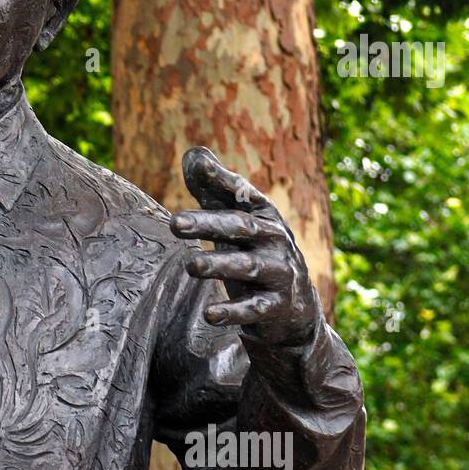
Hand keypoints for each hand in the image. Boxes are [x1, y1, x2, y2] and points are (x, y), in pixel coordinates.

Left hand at [169, 146, 319, 345]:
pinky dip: (233, 312)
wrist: (294, 309)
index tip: (197, 165)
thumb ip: (214, 191)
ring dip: (219, 265)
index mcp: (263, 215)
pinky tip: (209, 315)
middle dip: (209, 224)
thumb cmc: (255, 255)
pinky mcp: (276, 307)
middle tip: (174, 223)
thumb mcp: (238, 223)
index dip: (221, 179)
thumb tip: (192, 154)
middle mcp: (275, 239)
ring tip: (190, 264)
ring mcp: (279, 273)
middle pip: (241, 227)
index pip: (242, 193)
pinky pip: (253, 309)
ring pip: (247, 266)